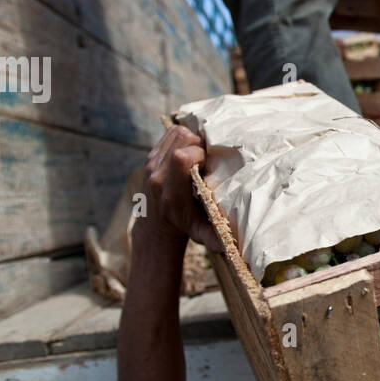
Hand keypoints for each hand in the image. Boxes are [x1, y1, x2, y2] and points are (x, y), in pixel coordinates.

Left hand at [137, 125, 223, 251]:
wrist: (155, 223)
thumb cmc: (183, 225)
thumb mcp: (199, 232)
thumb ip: (213, 237)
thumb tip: (229, 248)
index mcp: (171, 192)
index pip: (181, 157)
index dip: (199, 154)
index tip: (208, 164)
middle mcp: (157, 175)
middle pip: (181, 139)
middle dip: (199, 144)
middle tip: (206, 158)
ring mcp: (151, 163)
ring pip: (176, 133)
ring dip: (191, 139)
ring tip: (199, 154)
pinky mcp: (150, 156)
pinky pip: (170, 134)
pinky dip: (183, 138)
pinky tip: (190, 151)